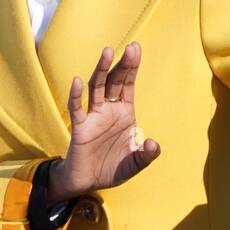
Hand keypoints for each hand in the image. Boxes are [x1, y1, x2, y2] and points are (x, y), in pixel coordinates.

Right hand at [47, 42, 159, 203]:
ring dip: (101, 70)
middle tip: (131, 47)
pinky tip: (77, 81)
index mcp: (124, 113)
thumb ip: (146, 155)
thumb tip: (153, 144)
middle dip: (123, 64)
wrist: (87, 182)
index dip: (132, 68)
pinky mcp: (79, 128)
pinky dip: (76, 95)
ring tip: (107, 52)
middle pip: (115, 81)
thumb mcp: (135, 163)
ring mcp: (93, 117)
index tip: (136, 49)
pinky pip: (77, 109)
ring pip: (96, 88)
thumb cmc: (112, 168)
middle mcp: (108, 110)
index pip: (128, 85)